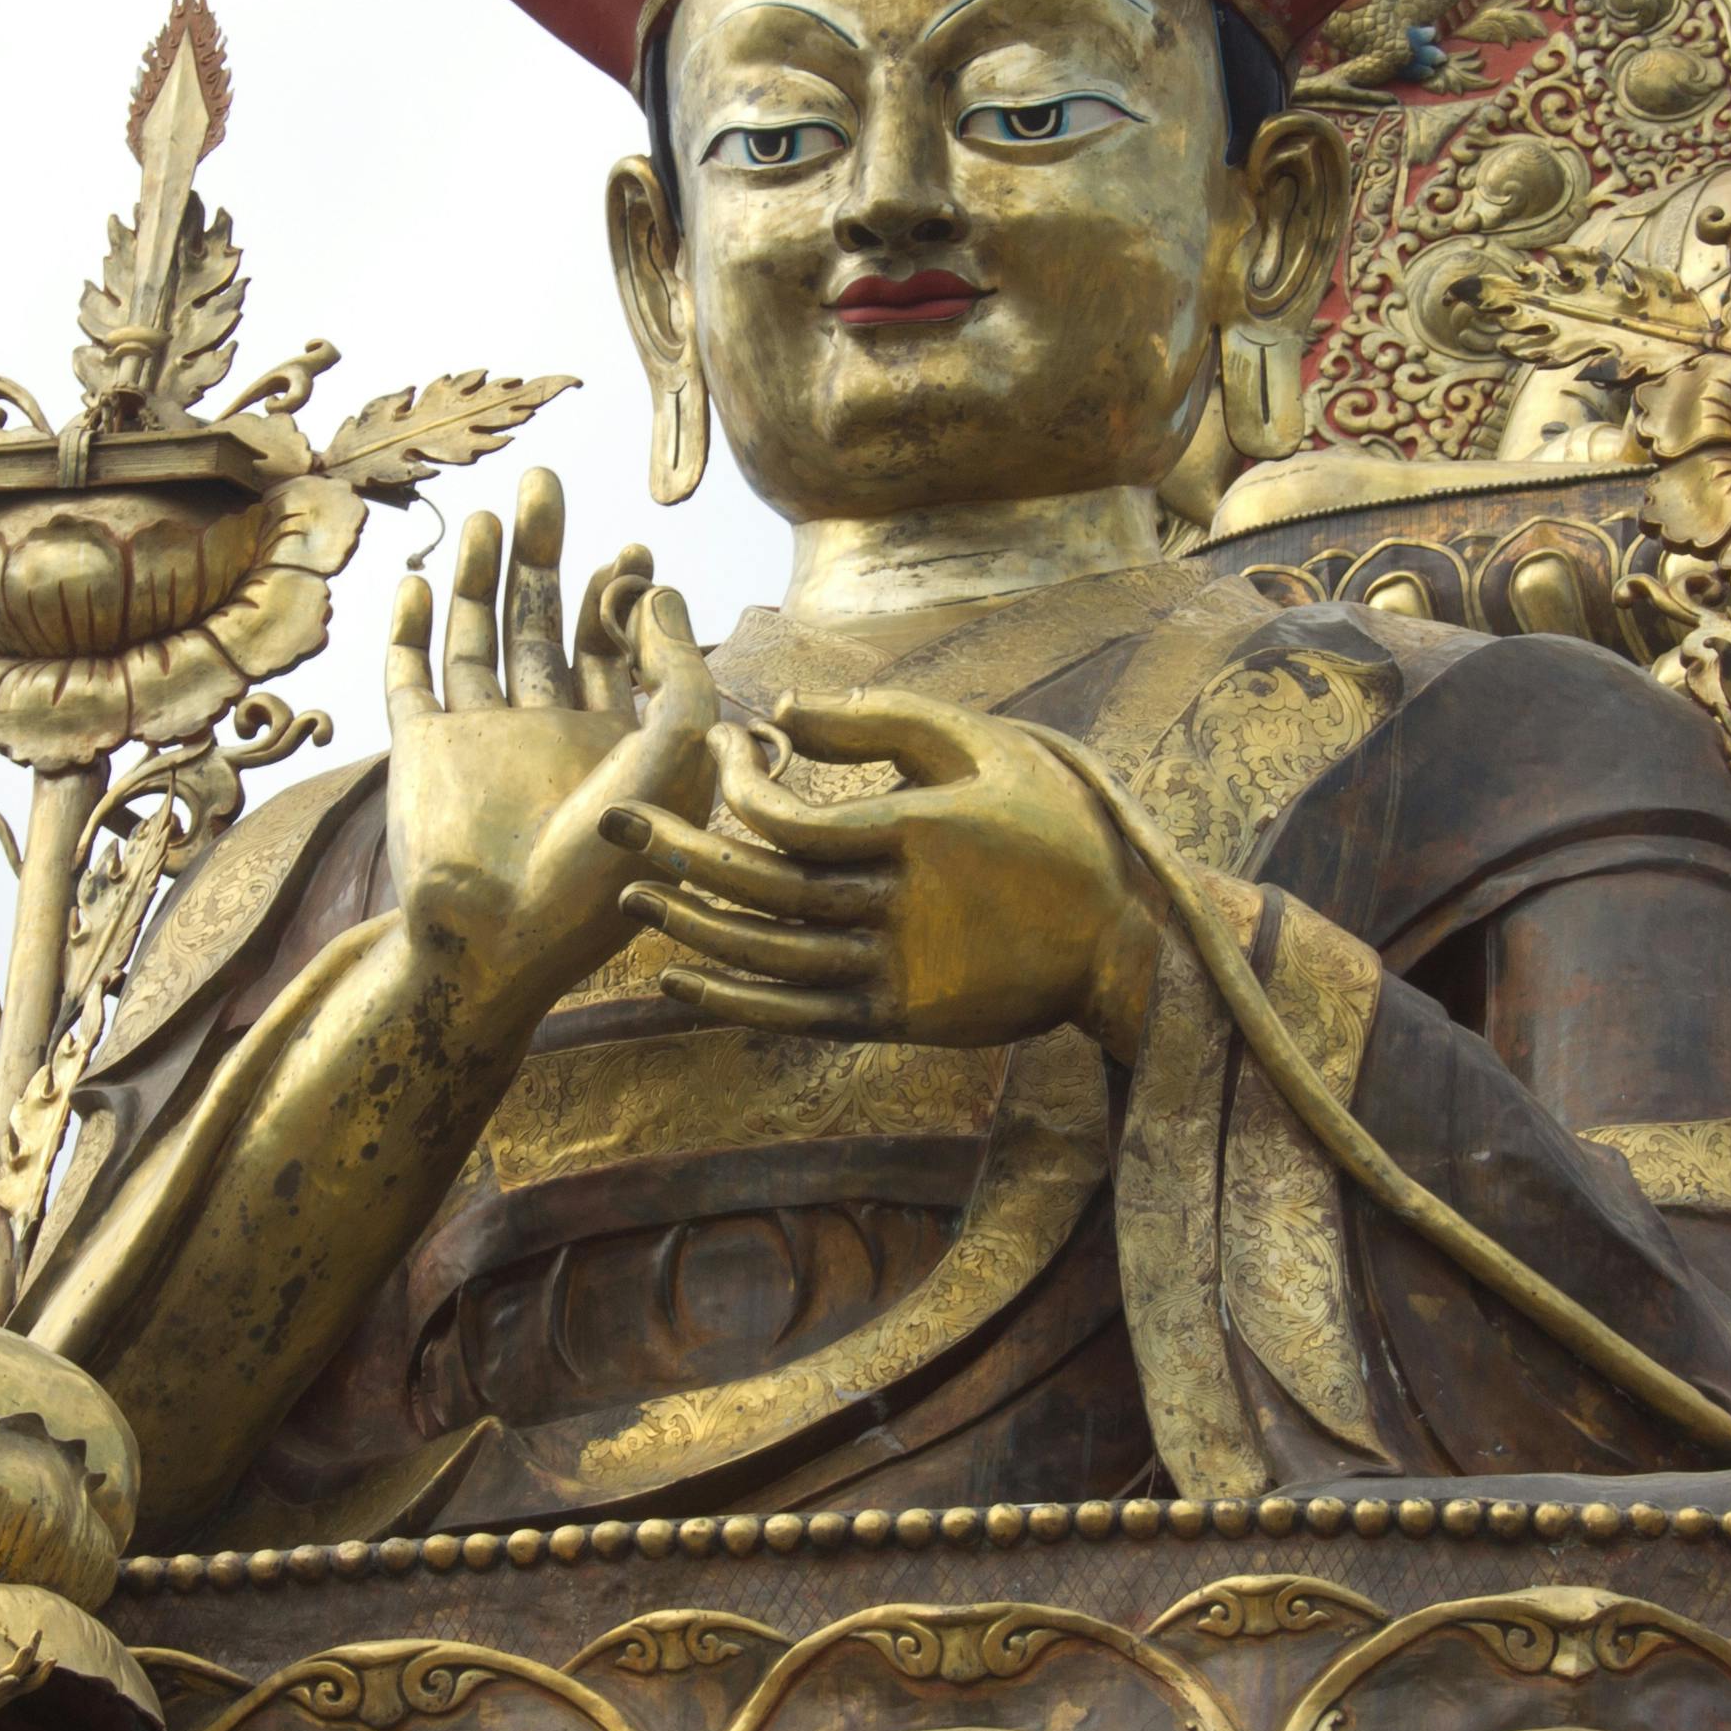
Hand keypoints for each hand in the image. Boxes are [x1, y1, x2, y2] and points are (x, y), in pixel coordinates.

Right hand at [384, 469, 716, 1013]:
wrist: (500, 942)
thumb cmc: (601, 872)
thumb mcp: (673, 766)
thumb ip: (680, 675)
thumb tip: (658, 589)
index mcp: (613, 741)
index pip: (617, 646)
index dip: (623, 593)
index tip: (633, 551)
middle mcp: (547, 734)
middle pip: (544, 622)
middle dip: (547, 554)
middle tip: (546, 482)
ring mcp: (482, 741)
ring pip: (480, 637)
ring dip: (483, 576)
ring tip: (490, 517)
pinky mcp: (423, 752)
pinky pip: (411, 677)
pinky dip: (411, 628)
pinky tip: (421, 580)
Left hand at [606, 693, 1166, 1060]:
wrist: (1119, 944)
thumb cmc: (1053, 828)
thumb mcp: (989, 746)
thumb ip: (890, 718)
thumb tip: (787, 710)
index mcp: (922, 833)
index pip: (793, 820)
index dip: (739, 785)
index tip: (720, 747)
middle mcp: (902, 910)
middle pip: (763, 887)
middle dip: (679, 849)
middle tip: (611, 819)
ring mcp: (899, 973)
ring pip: (769, 956)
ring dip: (691, 927)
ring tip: (631, 898)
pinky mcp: (899, 1021)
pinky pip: (796, 1016)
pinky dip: (732, 1000)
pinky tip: (678, 980)